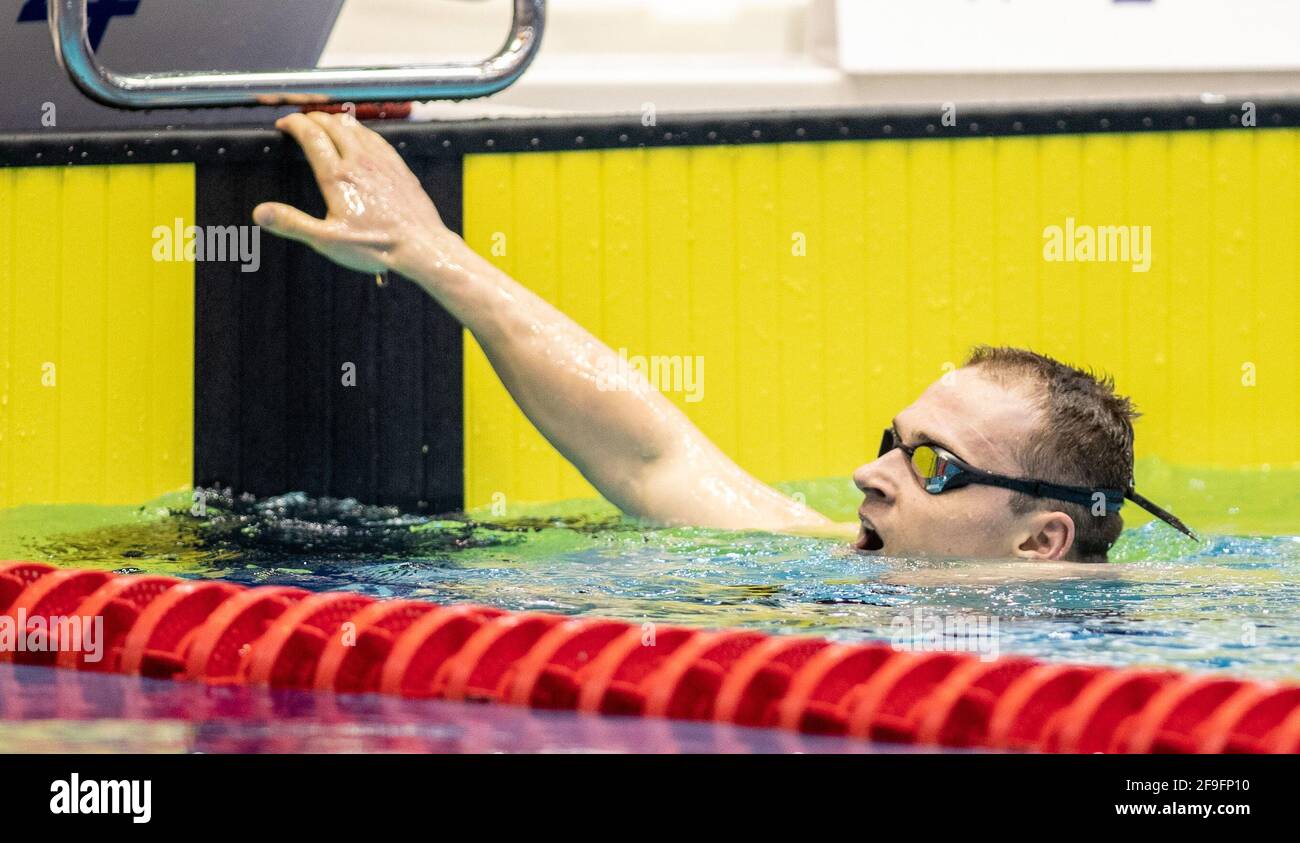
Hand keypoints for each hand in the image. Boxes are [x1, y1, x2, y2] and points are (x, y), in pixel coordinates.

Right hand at [253, 112, 451, 274]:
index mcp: (337, 176)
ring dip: (336, 120)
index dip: (294, 124)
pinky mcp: (399, 167)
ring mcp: (382, 161)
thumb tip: (260, 213)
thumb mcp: (328, 240)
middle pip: (332, 125)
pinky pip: (376, 137)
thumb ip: (292, 223)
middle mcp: (360, 161)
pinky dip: (361, 130)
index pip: (311, 135)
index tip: (284, 124)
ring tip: (325, 123)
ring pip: (355, 127)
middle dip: (312, 118)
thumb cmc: (376, 246)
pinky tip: (360, 136)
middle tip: (301, 121)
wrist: (421, 246)